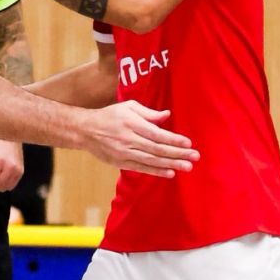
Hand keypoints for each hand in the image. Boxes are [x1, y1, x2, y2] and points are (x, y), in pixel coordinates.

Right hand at [81, 102, 197, 177]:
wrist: (85, 130)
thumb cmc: (110, 115)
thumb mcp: (128, 107)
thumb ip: (148, 113)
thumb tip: (167, 115)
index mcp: (131, 123)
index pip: (157, 134)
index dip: (173, 139)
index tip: (188, 143)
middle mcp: (128, 139)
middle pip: (157, 149)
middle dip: (177, 153)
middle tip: (194, 157)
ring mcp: (124, 152)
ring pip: (151, 160)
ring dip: (171, 164)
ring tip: (187, 167)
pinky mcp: (120, 162)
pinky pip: (141, 168)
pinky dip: (156, 171)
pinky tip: (170, 173)